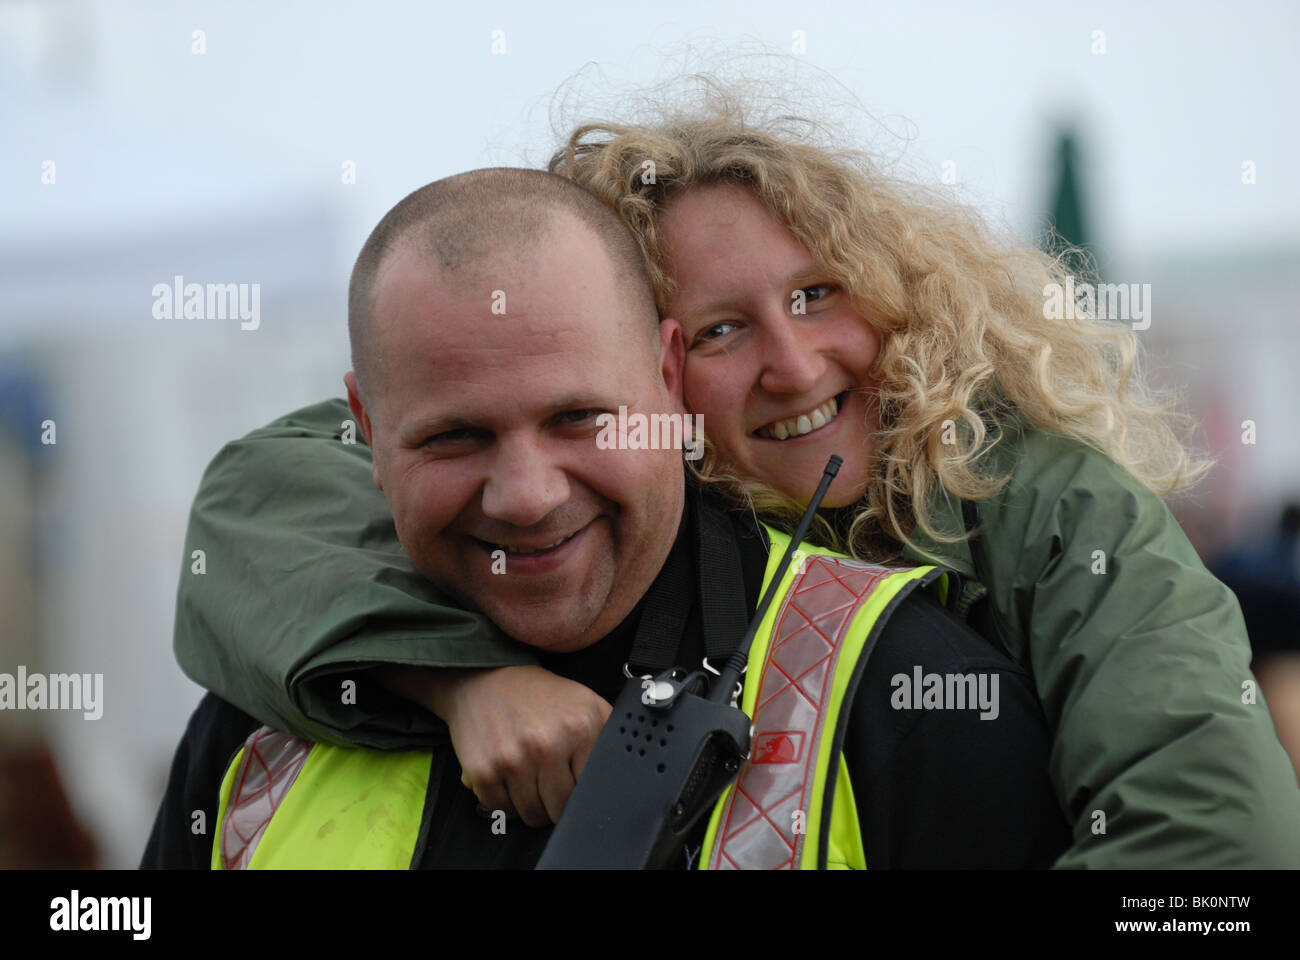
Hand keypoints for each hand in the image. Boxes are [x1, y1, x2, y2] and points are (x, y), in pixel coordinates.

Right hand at [379, 664, 610, 827]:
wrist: (487, 676)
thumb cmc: (540, 695)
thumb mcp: (586, 703)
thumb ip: (608, 737)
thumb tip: (621, 775)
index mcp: (579, 729)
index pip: (590, 790)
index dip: (583, 792)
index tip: (575, 783)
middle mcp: (546, 745)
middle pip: (560, 809)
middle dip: (557, 803)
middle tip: (551, 783)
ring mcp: (512, 760)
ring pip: (531, 815)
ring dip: (532, 804)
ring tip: (530, 778)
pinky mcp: (482, 770)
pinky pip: (500, 809)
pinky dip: (505, 801)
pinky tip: (508, 777)